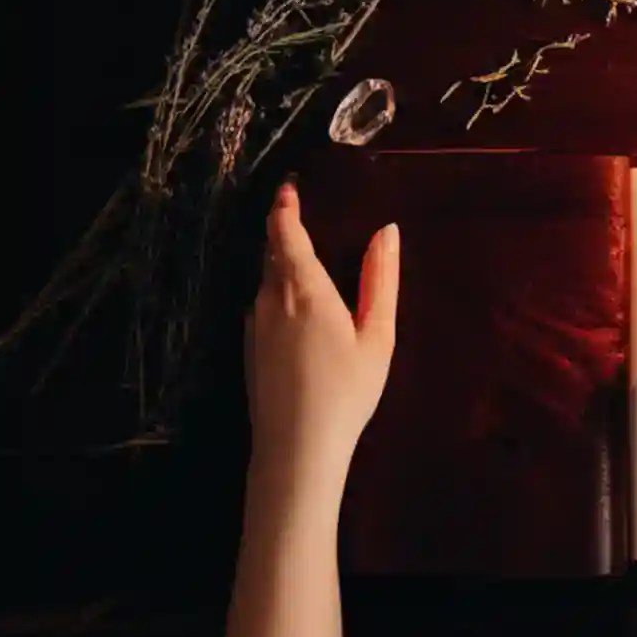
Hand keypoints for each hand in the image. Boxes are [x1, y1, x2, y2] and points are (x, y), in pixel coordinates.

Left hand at [245, 183, 399, 482]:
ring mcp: (253, 325)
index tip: (291, 187)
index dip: (285, 206)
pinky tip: (299, 312)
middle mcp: (269, 298)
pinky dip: (278, 292)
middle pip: (271, 252)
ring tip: (307, 261)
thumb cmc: (346, 391)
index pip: (285, 232)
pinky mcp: (248, 349)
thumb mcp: (377, 336)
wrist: (296, 449)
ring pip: (265, 280)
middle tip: (303, 215)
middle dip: (284, 230)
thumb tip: (387, 231)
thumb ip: (380, 280)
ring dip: (282, 263)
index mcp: (303, 288)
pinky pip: (263, 305)